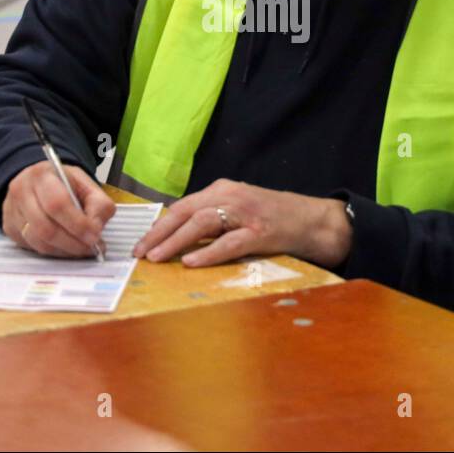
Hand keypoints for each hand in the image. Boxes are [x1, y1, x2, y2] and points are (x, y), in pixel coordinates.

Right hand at [2, 161, 115, 257]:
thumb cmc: (63, 184)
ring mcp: (12, 211)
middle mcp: (21, 191)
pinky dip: (54, 252)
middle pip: (45, 227)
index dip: (78, 224)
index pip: (57, 204)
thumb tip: (95, 230)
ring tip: (82, 249)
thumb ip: (99, 205)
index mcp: (42, 175)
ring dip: (64, 250)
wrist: (38, 183)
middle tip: (91, 248)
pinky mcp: (10, 228)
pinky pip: (33, 247)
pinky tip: (67, 247)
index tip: (95, 236)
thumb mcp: (87, 185)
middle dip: (72, 242)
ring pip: (38, 241)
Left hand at [132, 178, 352, 268]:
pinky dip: (208, 253)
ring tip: (158, 257)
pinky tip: (191, 262)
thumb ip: (211, 219)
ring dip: (176, 241)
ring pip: (202, 223)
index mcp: (221, 190)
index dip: (159, 226)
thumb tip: (176, 238)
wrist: (313, 220)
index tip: (141, 244)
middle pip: (185, 212)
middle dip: (159, 233)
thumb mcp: (237, 211)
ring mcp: (246, 213)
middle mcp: (230, 196)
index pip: (182, 207)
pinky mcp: (261, 232)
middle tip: (141, 253)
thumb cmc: (272, 218)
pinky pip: (229, 242)